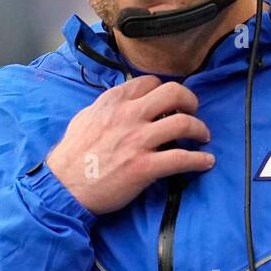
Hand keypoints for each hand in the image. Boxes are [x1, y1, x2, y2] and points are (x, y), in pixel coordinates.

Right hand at [45, 75, 213, 215]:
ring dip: (200, 129)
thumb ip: (107, 107)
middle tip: (194, 111)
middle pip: (174, 93)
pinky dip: (200, 160)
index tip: (170, 102)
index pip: (150, 82)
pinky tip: (207, 162)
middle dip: (191, 101)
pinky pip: (182, 159)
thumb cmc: (72, 156)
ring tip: (203, 137)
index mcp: (113, 101)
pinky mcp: (145, 167)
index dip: (165, 90)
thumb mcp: (86, 118)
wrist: (63, 187)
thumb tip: (123, 104)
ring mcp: (138, 141)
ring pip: (184, 123)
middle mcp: (129, 116)